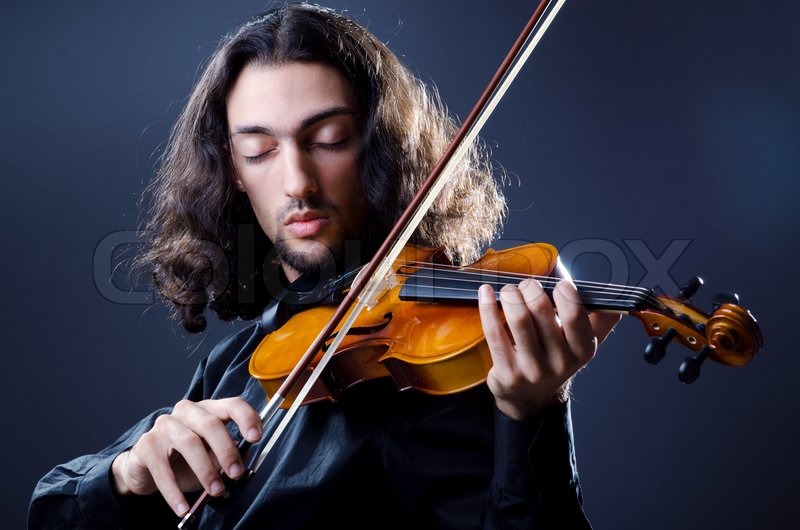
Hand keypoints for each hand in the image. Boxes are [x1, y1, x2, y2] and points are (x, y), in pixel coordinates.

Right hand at [111, 397, 262, 516]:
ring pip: (189, 443)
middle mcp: (187, 411)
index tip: (257, 438)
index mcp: (209, 410)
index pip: (232, 405)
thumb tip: (242, 461)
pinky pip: (162, 469)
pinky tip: (184, 508)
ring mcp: (165, 425)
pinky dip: (174, 492)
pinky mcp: (146, 445)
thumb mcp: (212, 458)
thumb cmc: (186, 461)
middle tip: (236, 474)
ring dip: (205, 470)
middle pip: (211, 424)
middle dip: (227, 450)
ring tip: (216, 490)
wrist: (146, 467)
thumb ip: (228, 456)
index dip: (247, 418)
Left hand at [478, 278, 619, 419]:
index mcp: (582, 350)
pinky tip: (486, 293)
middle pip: (541, 310)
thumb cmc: (556, 361)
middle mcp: (559, 362)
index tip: (556, 284)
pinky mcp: (507, 372)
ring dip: (510, 295)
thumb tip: (618, 303)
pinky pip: (494, 332)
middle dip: (530, 287)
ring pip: (518, 319)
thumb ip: (601, 322)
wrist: (532, 399)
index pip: (574, 314)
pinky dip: (488, 307)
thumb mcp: (583, 345)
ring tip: (509, 291)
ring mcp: (532, 369)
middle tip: (526, 285)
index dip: (563, 292)